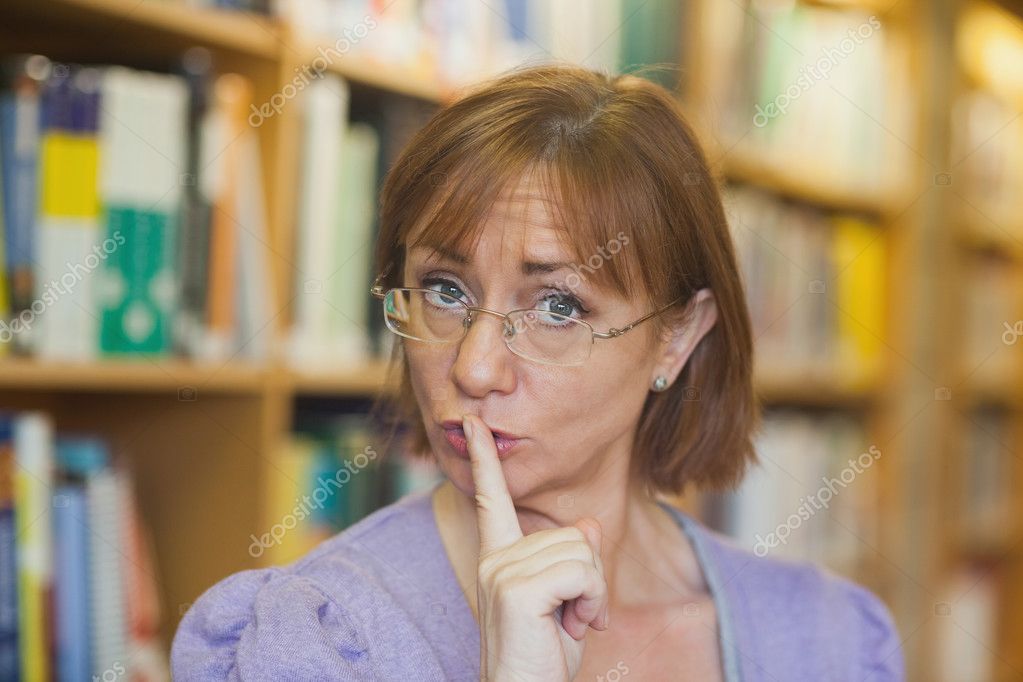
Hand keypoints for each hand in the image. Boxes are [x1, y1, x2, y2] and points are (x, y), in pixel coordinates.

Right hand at [463, 413, 608, 681]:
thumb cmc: (545, 657)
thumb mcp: (569, 603)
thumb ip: (577, 560)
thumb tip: (590, 524)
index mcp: (499, 559)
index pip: (491, 500)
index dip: (484, 460)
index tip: (474, 425)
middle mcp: (495, 560)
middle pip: (575, 535)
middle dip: (590, 580)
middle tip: (571, 618)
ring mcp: (502, 572)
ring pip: (583, 553)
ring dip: (593, 594)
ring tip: (569, 624)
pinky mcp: (517, 589)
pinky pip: (582, 572)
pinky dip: (592, 602)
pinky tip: (573, 627)